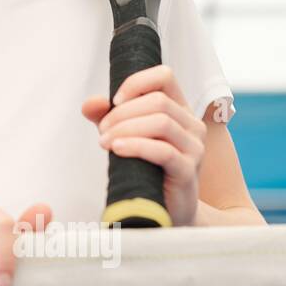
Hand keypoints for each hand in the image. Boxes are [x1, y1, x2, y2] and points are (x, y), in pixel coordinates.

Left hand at [81, 65, 205, 225]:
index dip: (136, 82)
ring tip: (105, 142)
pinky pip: (163, 151)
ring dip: (125, 128)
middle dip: (121, 113)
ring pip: (161, 122)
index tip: (115, 101)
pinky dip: (136, 146)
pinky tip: (117, 150)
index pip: (164, 76)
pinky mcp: (188, 170)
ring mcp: (194, 147)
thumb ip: (106, 116)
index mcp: (179, 109)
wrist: (165, 209)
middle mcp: (192, 124)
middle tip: (102, 131)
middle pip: (158, 101)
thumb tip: (91, 103)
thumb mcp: (123, 136)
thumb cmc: (145, 168)